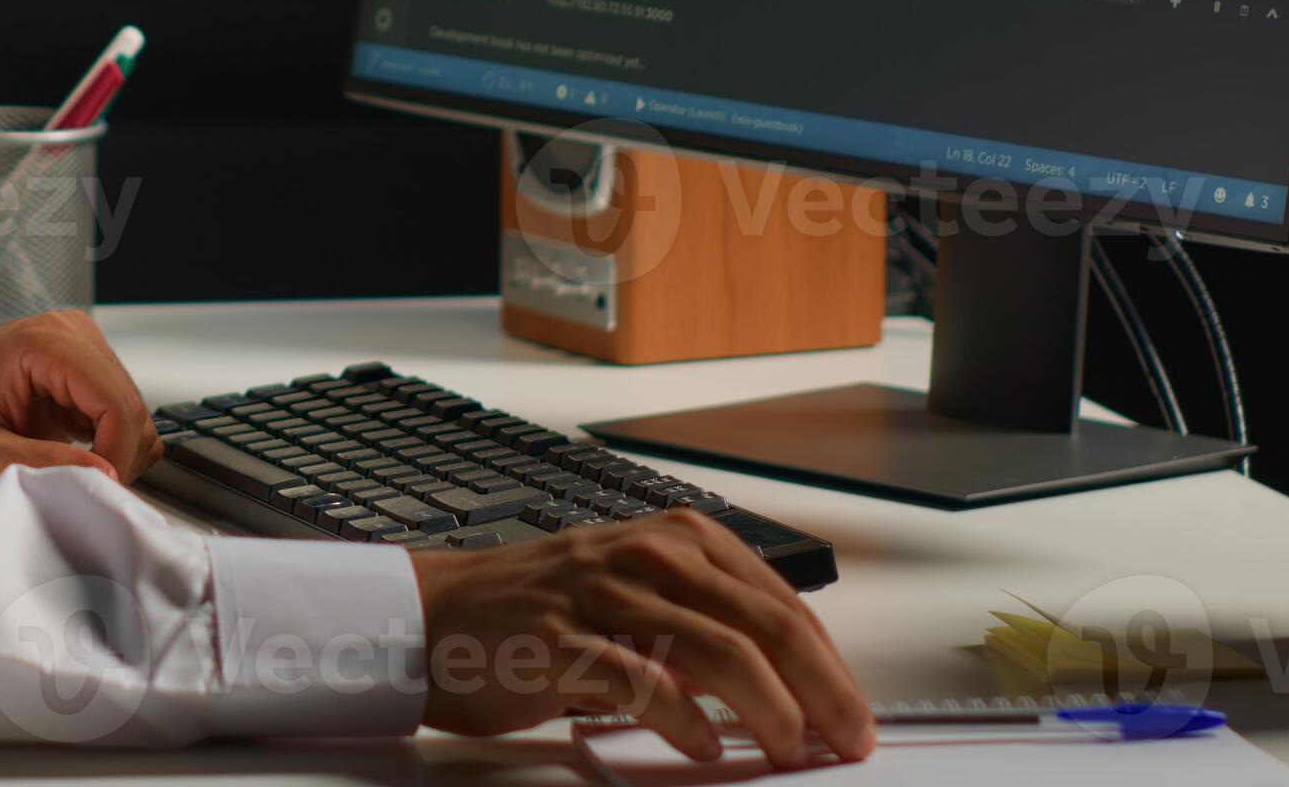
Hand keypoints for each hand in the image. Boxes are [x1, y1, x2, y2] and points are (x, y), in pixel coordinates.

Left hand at [0, 310, 163, 496]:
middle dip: (114, 458)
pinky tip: (61, 457)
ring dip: (108, 452)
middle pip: (132, 408)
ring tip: (62, 472)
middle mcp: (66, 333)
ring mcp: (70, 349)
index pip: (118, 406)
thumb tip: (108, 477)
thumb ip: (45, 465)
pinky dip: (99, 444)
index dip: (116, 459)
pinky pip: (110, 413)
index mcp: (45, 343)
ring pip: (129, 412)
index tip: (92, 493)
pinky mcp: (68, 371)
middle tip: (72, 488)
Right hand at [408, 509, 873, 769]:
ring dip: (769, 711)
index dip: (830, 663)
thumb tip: (788, 682)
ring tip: (788, 748)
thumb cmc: (537, 611)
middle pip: (766, 624)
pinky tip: (705, 747)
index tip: (855, 712)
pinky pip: (645, 682)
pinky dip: (687, 721)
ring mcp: (605, 596)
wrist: (433, 615)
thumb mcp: (633, 591)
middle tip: (849, 739)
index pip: (780, 602)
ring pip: (720, 651)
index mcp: (675, 539)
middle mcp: (646, 556)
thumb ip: (702, 620)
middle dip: (822, 690)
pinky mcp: (566, 641)